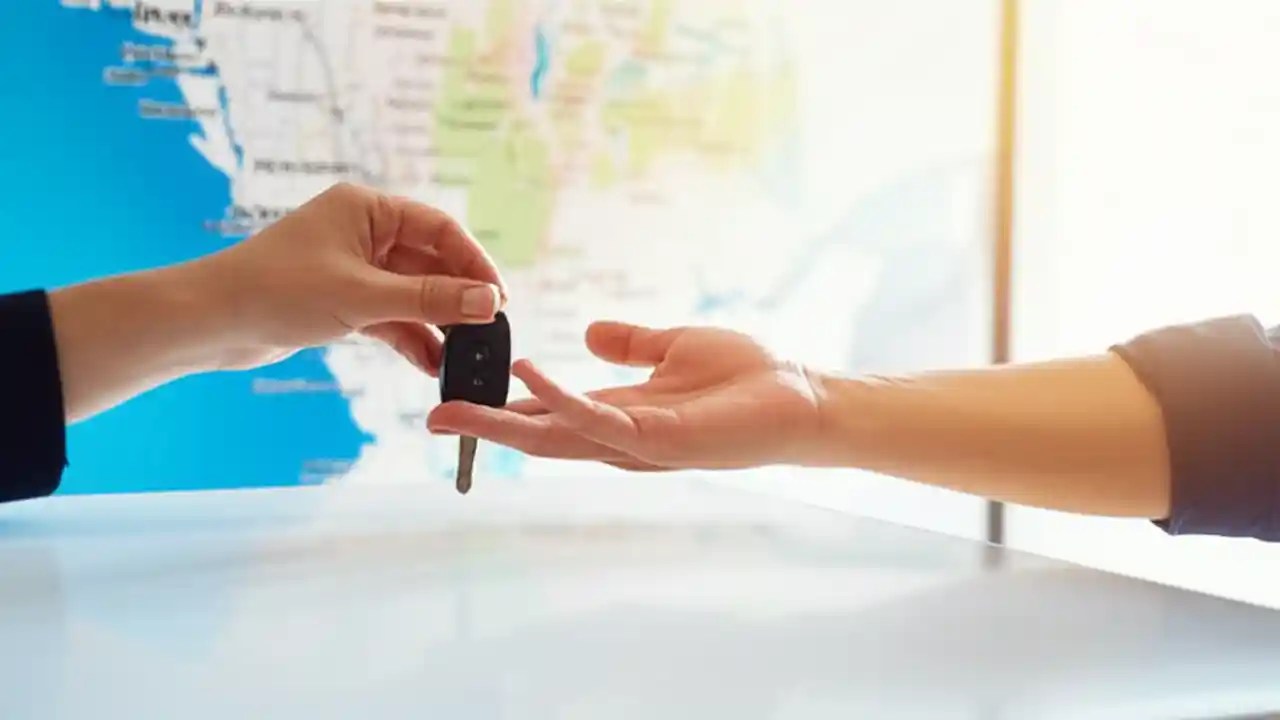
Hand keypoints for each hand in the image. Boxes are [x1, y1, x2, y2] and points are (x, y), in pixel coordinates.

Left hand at [197, 182, 505, 372]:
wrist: (210, 323)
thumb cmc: (278, 292)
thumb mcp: (363, 297)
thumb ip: (430, 300)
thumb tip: (490, 302)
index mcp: (367, 209)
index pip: (440, 228)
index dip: (474, 263)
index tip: (499, 299)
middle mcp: (363, 232)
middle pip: (430, 262)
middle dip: (459, 298)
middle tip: (488, 331)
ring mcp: (353, 268)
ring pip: (412, 294)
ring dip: (437, 324)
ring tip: (463, 356)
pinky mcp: (342, 300)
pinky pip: (391, 316)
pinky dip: (410, 338)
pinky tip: (431, 365)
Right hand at [427, 322, 823, 470]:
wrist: (800, 397)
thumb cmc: (748, 376)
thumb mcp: (674, 348)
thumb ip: (630, 346)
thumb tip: (589, 333)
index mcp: (620, 413)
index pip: (550, 415)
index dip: (505, 409)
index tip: (459, 397)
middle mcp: (620, 436)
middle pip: (540, 435)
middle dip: (486, 427)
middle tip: (432, 419)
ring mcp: (636, 443)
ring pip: (554, 437)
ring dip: (502, 423)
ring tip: (451, 409)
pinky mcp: (659, 439)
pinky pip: (597, 420)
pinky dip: (559, 400)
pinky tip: (528, 377)